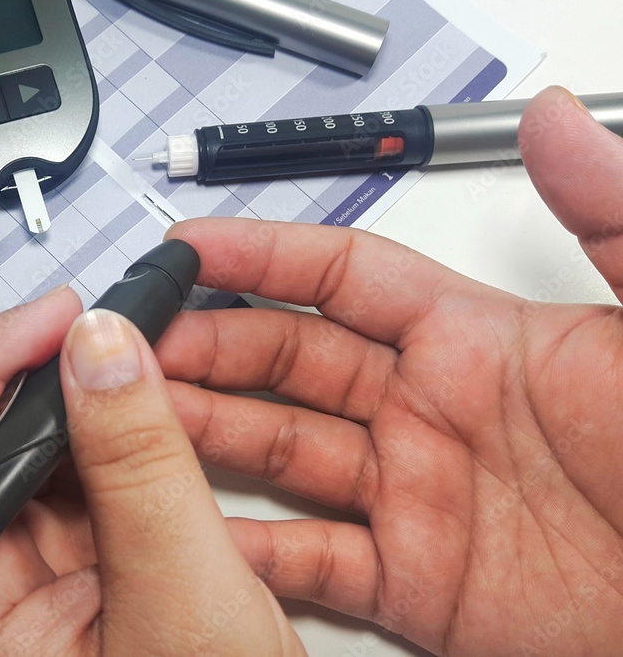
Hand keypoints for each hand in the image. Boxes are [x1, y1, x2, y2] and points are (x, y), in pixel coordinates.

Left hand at [0, 287, 304, 654]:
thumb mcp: (188, 601)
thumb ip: (141, 469)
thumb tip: (100, 348)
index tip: (53, 323)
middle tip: (75, 323)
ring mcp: (9, 562)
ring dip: (40, 376)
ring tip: (108, 347)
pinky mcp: (56, 547)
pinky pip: (45, 453)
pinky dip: (82, 408)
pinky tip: (123, 394)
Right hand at [158, 86, 622, 655]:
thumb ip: (610, 217)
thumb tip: (550, 123)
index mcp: (476, 341)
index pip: (342, 278)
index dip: (261, 256)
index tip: (190, 248)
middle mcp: (429, 412)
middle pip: (288, 361)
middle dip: (207, 344)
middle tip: (138, 341)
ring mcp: (415, 498)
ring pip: (280, 453)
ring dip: (204, 433)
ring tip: (135, 418)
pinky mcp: (415, 586)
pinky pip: (309, 563)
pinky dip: (247, 550)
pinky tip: (192, 530)